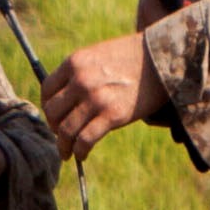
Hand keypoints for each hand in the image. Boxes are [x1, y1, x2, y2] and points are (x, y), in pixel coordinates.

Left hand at [39, 35, 159, 158]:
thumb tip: (66, 100)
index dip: (48, 107)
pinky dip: (80, 151)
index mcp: (75, 62)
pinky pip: (85, 140)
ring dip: (64, 145)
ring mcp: (96, 98)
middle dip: (54, 127)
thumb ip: (80, 72)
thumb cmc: (132, 57)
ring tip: (68, 152)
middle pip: (52, 112)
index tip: (54, 117)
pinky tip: (81, 154)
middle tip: (61, 135)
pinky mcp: (113, 115)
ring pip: (66, 130)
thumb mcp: (98, 55)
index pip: (47, 90)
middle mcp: (81, 80)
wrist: (162, 57)